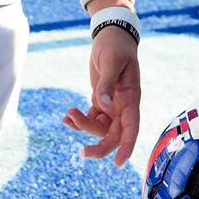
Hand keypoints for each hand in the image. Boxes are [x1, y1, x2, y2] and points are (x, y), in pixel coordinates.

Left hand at [62, 25, 140, 166]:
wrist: (111, 36)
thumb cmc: (116, 47)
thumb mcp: (111, 62)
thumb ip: (106, 83)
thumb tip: (101, 105)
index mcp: (130, 98)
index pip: (132, 127)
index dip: (127, 146)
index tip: (119, 162)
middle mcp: (122, 105)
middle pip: (114, 135)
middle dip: (100, 146)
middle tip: (82, 153)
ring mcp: (111, 104)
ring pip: (99, 128)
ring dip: (83, 126)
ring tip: (68, 114)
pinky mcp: (100, 100)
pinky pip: (91, 118)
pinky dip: (78, 120)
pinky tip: (66, 117)